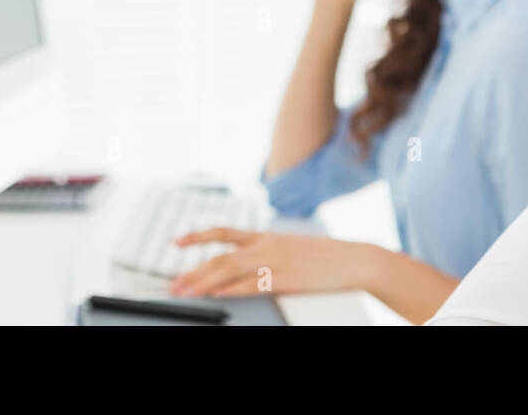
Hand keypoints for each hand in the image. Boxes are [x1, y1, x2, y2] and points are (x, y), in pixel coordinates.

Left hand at [167, 229, 374, 296]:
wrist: (354, 259)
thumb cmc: (327, 256)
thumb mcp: (293, 246)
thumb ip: (270, 251)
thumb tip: (250, 260)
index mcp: (266, 237)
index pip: (224, 233)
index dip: (199, 236)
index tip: (178, 241)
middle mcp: (266, 245)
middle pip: (220, 257)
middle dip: (193, 272)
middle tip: (173, 285)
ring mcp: (275, 261)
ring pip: (230, 270)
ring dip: (204, 283)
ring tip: (186, 292)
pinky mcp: (285, 278)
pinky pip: (253, 284)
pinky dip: (233, 289)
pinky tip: (218, 295)